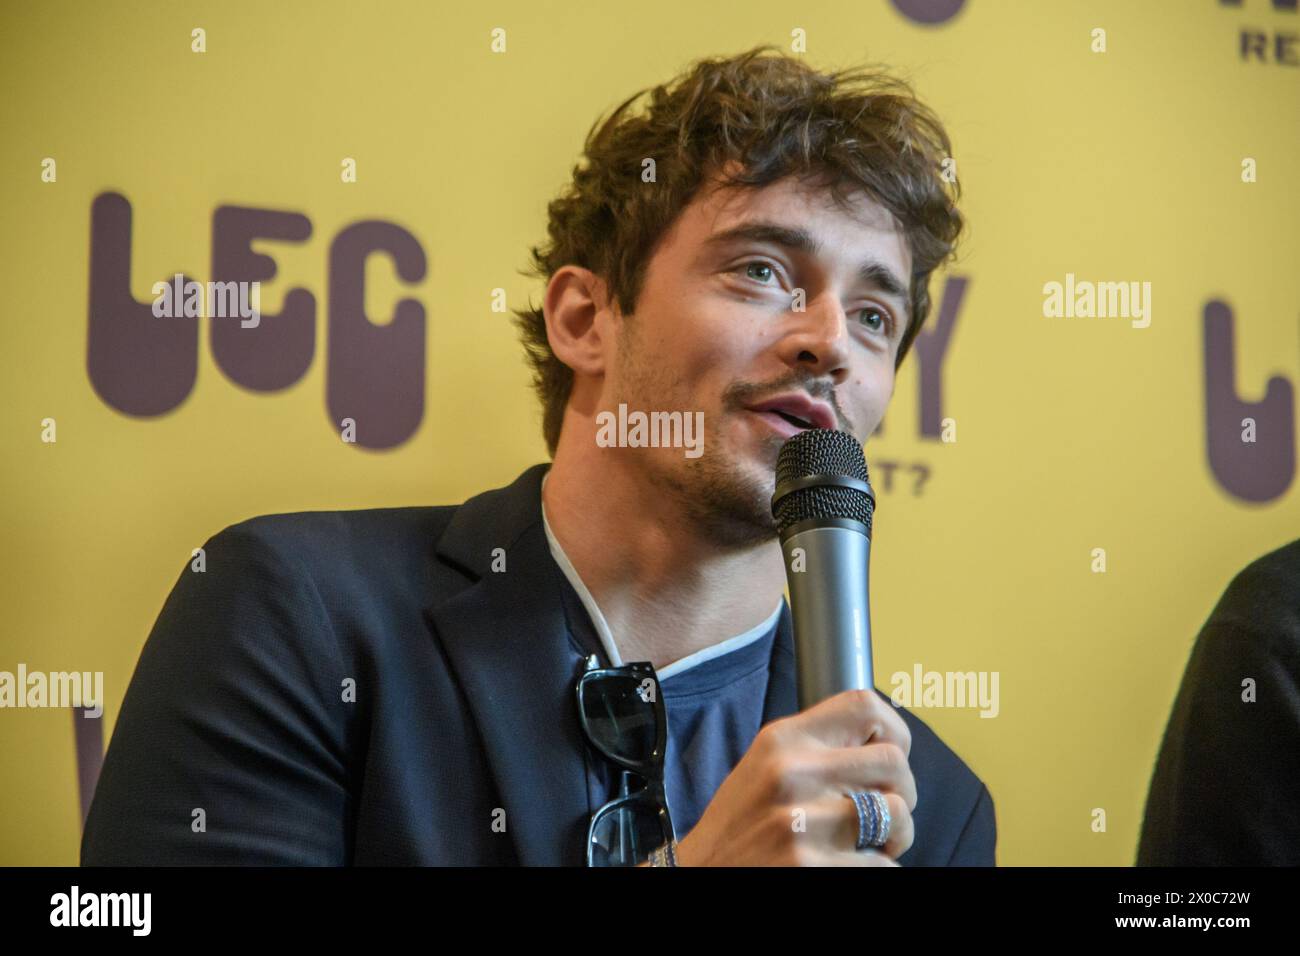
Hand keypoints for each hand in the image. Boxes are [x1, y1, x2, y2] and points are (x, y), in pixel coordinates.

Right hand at [674, 688, 915, 865]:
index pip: (864, 707)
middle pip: (894, 763)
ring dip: (895, 837)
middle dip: (903, 793)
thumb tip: (885, 745)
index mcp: (782, 740)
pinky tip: (846, 866)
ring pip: (897, 816)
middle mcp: (793, 773)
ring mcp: (802, 822)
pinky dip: (875, 867)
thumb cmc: (742, 824)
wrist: (701, 873)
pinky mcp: (811, 866)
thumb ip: (817, 750)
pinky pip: (883, 864)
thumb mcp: (766, 767)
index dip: (895, 731)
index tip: (892, 757)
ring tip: (866, 845)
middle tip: (882, 815)